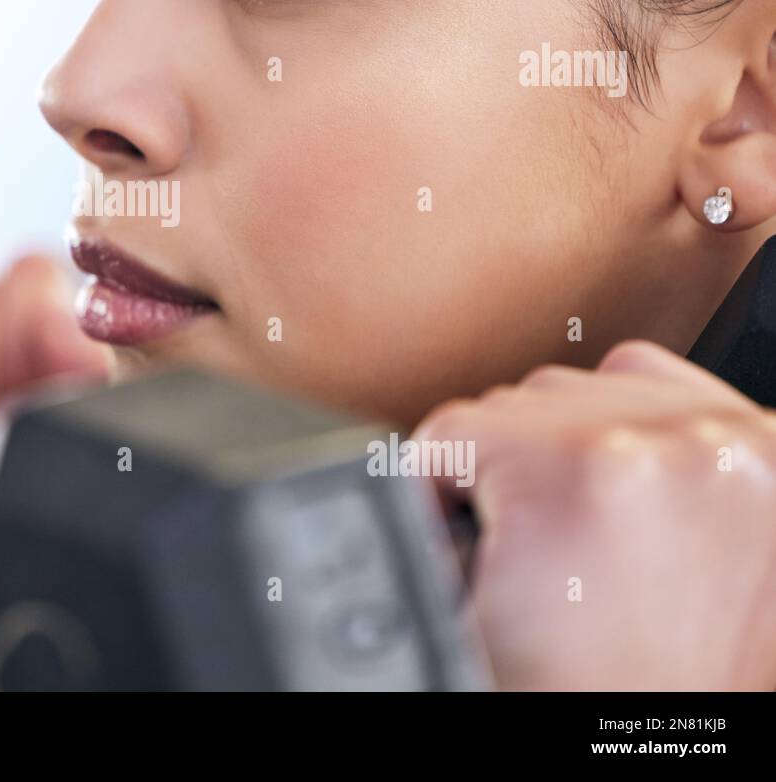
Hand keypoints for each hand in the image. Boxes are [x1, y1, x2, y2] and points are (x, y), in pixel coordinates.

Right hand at [414, 340, 775, 690]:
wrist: (684, 739)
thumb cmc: (592, 696)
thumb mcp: (471, 620)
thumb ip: (420, 525)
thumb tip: (390, 480)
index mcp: (578, 476)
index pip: (449, 430)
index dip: (431, 489)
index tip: (445, 530)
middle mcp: (668, 443)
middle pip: (518, 406)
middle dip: (504, 474)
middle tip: (523, 553)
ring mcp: (729, 443)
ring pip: (586, 389)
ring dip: (567, 447)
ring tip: (580, 528)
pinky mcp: (765, 446)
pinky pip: (660, 390)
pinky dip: (634, 429)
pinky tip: (630, 492)